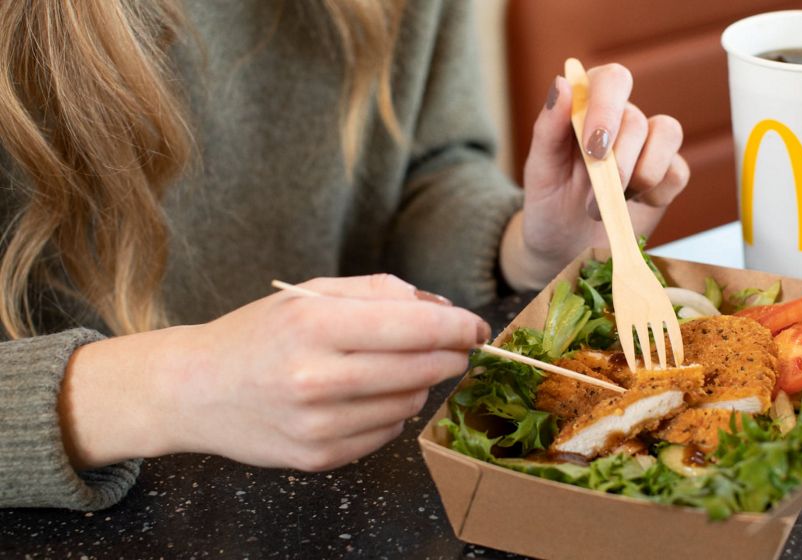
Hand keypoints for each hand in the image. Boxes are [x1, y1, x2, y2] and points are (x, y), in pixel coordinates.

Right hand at [58, 274, 487, 471]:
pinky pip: (386, 434)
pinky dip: (389, 414)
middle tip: (453, 347)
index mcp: (314, 326)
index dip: (459, 328)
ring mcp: (317, 425)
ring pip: (409, 404)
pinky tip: (363, 397)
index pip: (416, 329)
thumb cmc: (260, 334)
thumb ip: (379, 293)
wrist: (195, 390)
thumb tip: (443, 310)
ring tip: (388, 368)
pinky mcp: (319, 458)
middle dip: (449, 356)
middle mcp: (316, 378)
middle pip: (422, 369)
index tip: (475, 327)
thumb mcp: (311, 294)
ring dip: (416, 384)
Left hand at [500, 63, 690, 289]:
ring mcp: (648, 146)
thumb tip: (563, 83)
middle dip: (616, 165)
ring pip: (667, 136)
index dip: (607, 109)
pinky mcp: (667, 175)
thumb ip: (548, 127)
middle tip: (590, 201)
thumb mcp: (539, 170)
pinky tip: (633, 207)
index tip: (593, 149)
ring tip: (606, 207)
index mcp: (589, 107)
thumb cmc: (550, 204)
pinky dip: (656, 194)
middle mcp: (622, 119)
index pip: (612, 80)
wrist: (564, 249)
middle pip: (637, 119)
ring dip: (638, 179)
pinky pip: (677, 172)